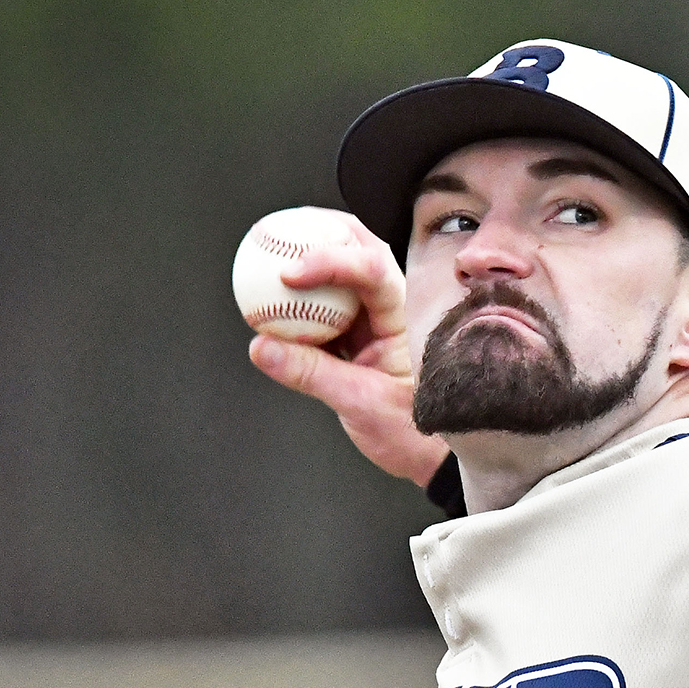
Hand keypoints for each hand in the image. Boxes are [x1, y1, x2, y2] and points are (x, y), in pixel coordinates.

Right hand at [245, 214, 449, 485]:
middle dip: (318, 230)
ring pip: (339, 273)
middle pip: (358, 248)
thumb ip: (310, 374)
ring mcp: (373, 319)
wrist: (429, 455)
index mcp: (404, 316)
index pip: (370, 268)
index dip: (328, 260)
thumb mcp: (361, 404)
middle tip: (276, 230)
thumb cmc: (412, 431)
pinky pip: (321, 307)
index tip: (288, 274)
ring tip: (265, 247)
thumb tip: (260, 346)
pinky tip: (264, 295)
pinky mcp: (354, 336)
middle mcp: (391, 308)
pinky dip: (294, 298)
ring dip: (305, 257)